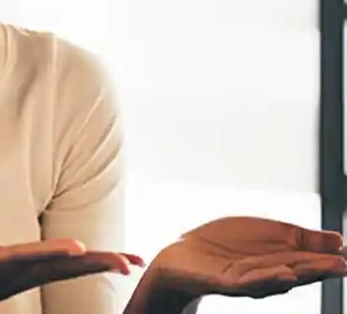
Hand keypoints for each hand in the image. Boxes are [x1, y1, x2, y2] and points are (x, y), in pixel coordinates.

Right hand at [0, 205, 141, 313]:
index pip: (24, 259)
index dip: (50, 253)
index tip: (78, 249)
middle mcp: (10, 276)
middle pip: (58, 269)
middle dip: (92, 265)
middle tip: (128, 263)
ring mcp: (20, 278)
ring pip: (65, 271)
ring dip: (100, 265)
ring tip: (134, 260)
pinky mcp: (23, 276)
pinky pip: (62, 270)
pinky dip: (89, 265)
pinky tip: (112, 261)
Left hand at [128, 217, 346, 312]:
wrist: (184, 254)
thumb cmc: (227, 244)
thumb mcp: (269, 234)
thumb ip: (302, 238)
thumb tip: (340, 240)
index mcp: (282, 262)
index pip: (310, 261)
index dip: (329, 258)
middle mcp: (270, 275)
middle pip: (300, 271)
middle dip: (322, 267)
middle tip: (345, 264)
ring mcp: (249, 280)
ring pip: (279, 277)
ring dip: (302, 272)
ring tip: (325, 266)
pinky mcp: (227, 281)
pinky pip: (249, 281)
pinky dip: (267, 277)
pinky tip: (284, 272)